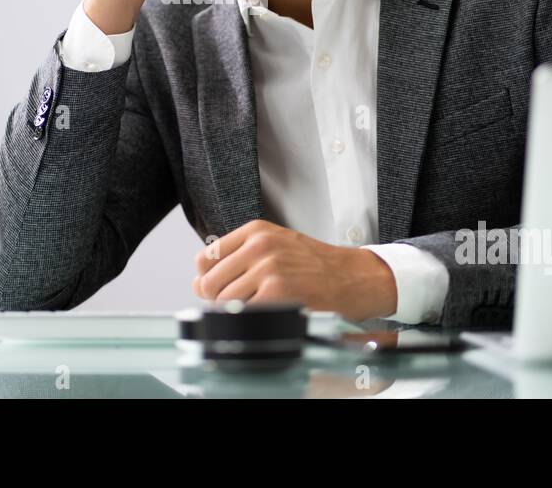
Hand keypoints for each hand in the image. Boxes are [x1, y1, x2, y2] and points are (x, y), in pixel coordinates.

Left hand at [192, 220, 397, 321]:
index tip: (219, 287)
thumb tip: (199, 284)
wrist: (352, 278)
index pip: (206, 257)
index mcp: (256, 231)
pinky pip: (245, 315)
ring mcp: (268, 270)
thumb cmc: (315, 265)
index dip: (207, 278)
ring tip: (260, 308)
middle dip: (218, 300)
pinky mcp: (278, 294)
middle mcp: (259, 246)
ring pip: (225, 302)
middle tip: (240, 304)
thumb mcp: (276, 246)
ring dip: (237, 312)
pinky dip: (252, 321)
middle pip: (210, 283)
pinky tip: (270, 315)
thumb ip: (237, 259)